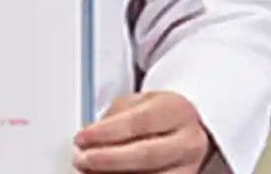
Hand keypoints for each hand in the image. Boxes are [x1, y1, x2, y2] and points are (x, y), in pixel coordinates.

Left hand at [72, 91, 212, 172]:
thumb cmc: (157, 115)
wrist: (185, 131)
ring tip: (90, 171)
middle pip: (147, 154)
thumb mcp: (136, 103)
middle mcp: (188, 141)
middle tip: (82, 159)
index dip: (107, 132)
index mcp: (177, 111)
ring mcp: (188, 167)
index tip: (82, 138)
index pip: (140, 121)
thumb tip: (88, 140)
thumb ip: (114, 118)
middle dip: (108, 159)